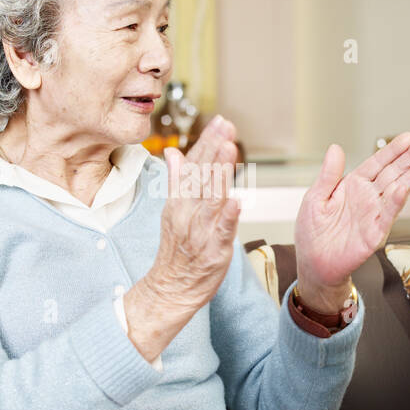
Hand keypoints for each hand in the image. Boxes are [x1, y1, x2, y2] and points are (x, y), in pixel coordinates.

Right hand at [147, 115, 241, 310]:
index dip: (207, 142)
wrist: (172, 287)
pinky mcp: (214, 249)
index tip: (219, 122)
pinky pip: (222, 230)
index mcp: (179, 200)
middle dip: (215, 149)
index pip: (193, 165)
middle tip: (226, 126)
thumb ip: (176, 180)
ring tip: (229, 149)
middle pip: (202, 176)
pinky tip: (237, 200)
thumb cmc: (176, 249)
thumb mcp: (172, 210)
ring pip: (212, 197)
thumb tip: (172, 153)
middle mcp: (188, 211)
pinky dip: (229, 215)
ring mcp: (201, 230)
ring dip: (221, 173)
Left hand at [293, 133, 409, 308]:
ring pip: (397, 191)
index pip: (377, 163)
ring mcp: (374, 215)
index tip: (409, 137)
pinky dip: (396, 202)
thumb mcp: (315, 198)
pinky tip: (404, 188)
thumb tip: (336, 148)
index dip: (393, 150)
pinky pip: (387, 216)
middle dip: (409, 159)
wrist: (313, 264)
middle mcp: (368, 198)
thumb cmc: (313, 233)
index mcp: (353, 186)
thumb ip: (329, 174)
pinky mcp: (375, 234)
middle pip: (393, 173)